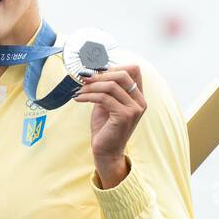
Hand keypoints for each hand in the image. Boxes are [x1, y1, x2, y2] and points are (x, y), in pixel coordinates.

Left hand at [73, 64, 145, 185]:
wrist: (106, 151)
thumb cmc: (105, 127)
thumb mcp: (106, 103)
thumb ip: (106, 88)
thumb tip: (94, 70)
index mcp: (138, 96)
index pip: (134, 69)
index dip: (114, 66)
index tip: (96, 71)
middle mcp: (140, 101)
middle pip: (123, 74)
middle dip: (100, 74)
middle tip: (84, 77)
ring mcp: (134, 109)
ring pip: (111, 85)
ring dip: (91, 86)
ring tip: (79, 90)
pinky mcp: (124, 116)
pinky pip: (104, 98)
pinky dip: (89, 96)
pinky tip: (79, 98)